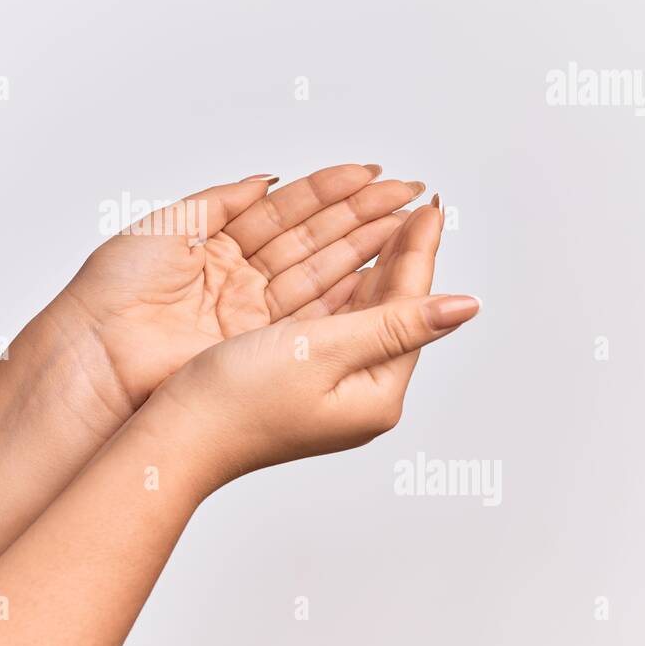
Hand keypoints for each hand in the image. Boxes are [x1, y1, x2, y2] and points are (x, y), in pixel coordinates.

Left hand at [56, 165, 425, 413]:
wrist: (98, 350)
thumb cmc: (115, 289)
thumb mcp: (172, 223)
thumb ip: (224, 198)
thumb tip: (268, 178)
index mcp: (217, 247)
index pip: (286, 213)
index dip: (329, 192)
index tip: (371, 173)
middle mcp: (240, 282)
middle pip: (313, 241)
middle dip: (363, 215)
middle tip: (409, 192)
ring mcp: (253, 317)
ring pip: (321, 273)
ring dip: (367, 245)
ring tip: (409, 219)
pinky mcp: (260, 348)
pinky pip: (315, 314)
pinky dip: (351, 290)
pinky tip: (383, 267)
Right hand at [149, 202, 479, 484]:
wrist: (179, 440)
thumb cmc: (239, 402)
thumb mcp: (323, 351)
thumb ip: (395, 324)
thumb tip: (465, 307)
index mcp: (377, 393)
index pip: (412, 308)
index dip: (421, 252)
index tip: (430, 207)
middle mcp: (362, 395)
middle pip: (395, 311)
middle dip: (406, 255)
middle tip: (419, 205)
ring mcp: (332, 390)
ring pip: (366, 314)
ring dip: (378, 265)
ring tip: (394, 223)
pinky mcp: (303, 382)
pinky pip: (337, 324)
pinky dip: (345, 287)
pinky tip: (348, 264)